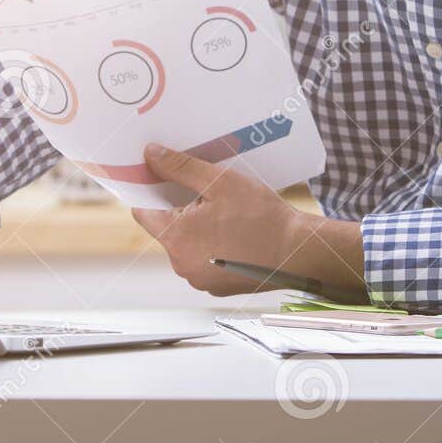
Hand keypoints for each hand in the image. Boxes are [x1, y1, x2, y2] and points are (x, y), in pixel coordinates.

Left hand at [129, 142, 309, 296]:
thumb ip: (180, 167)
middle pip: (167, 228)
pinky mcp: (217, 287)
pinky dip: (213, 248)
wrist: (297, 253)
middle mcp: (181, 264)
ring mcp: (199, 279)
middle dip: (181, 209)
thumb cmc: (261, 217)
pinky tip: (233, 233)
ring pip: (187, 245)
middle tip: (205, 191)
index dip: (150, 192)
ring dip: (198, 229)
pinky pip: (204, 261)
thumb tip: (150, 155)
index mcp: (176, 237)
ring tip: (224, 212)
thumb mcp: (219, 181)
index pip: (144, 212)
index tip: (160, 177)